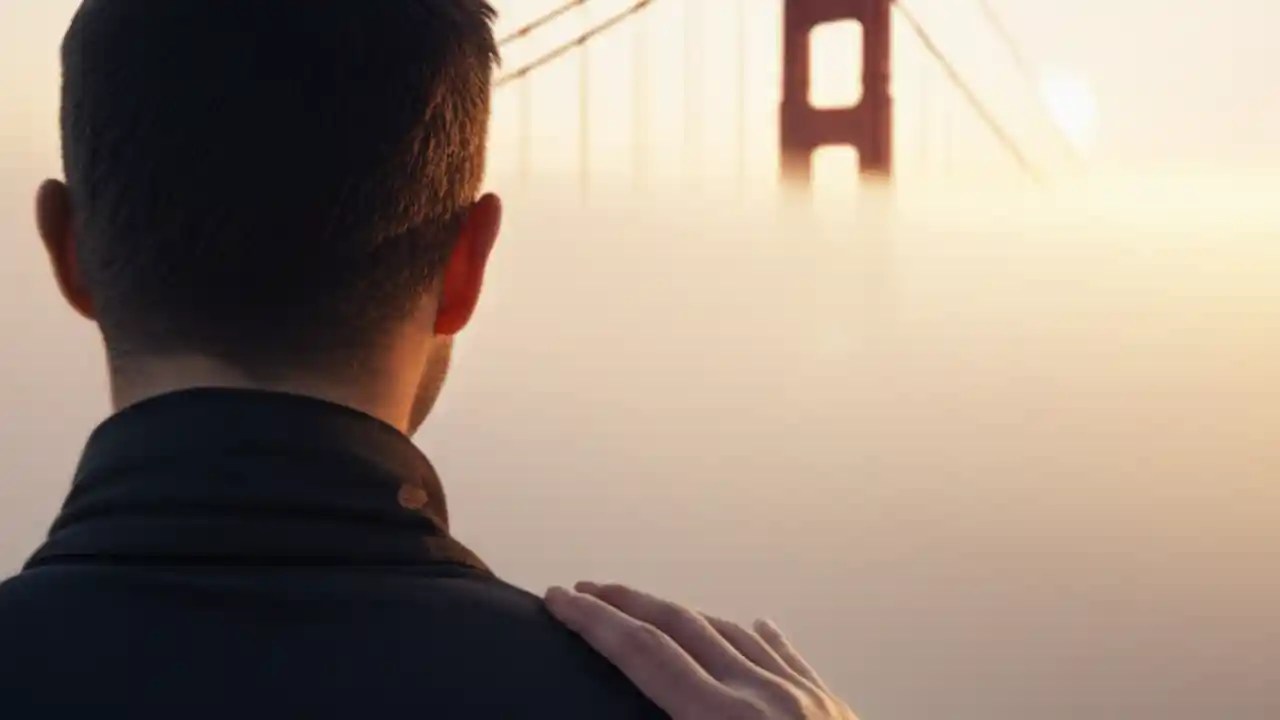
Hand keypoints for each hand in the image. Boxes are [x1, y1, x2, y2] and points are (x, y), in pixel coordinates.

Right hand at [545, 582, 857, 719]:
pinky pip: (789, 657)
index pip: (643, 653)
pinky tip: (755, 624)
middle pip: (681, 626)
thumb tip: (634, 712)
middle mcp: (764, 698)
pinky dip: (761, 637)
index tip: (558, 597)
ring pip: (733, 632)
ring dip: (683, 614)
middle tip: (586, 590)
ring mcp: (804, 698)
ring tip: (650, 609)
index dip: (594, 621)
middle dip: (626, 602)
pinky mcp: (834, 709)